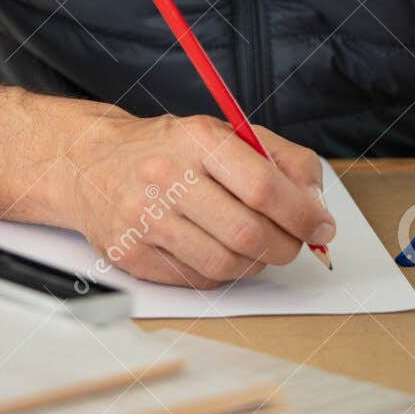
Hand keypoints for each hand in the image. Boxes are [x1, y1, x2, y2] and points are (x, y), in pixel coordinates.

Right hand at [66, 110, 334, 288]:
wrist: (93, 163)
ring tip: (257, 246)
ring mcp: (145, 219)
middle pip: (247, 233)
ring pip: (225, 264)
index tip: (321, 227)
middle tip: (294, 243)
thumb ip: (281, 159)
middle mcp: (167, 178)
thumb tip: (317, 203)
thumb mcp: (227, 133)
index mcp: (198, 140)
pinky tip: (218, 250)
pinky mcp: (132, 254)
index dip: (302, 214)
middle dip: (285, 246)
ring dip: (256, 263)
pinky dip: (222, 273)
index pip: (263, 187)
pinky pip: (198, 280)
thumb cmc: (172, 149)